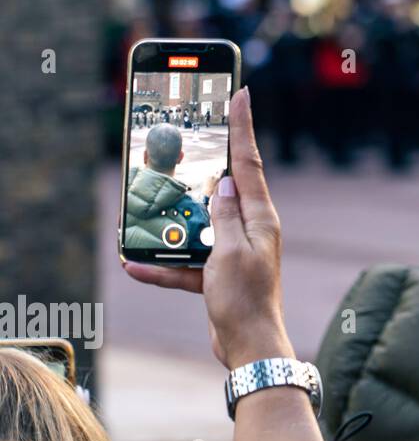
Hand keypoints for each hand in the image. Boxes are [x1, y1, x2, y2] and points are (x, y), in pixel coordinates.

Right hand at [124, 87, 291, 368]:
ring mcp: (235, 249)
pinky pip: (187, 261)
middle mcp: (251, 228)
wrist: (249, 347)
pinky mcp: (219, 273)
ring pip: (198, 224)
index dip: (243, 126)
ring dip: (172, 222)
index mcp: (261, 217)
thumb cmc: (246, 299)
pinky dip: (164, 263)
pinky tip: (135, 264)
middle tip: (188, 135)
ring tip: (144, 208)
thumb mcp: (231, 252)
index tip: (241, 93)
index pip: (249, 162)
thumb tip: (225, 184)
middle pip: (223, 187)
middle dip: (204, 165)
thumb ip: (225, 216)